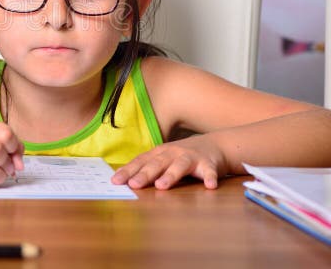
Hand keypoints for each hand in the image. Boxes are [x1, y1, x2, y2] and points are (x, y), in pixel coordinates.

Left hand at [111, 135, 226, 189]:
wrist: (214, 144)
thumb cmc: (182, 155)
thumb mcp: (163, 159)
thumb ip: (147, 167)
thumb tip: (123, 179)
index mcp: (159, 153)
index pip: (141, 162)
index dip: (128, 171)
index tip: (116, 181)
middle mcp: (173, 153)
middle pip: (157, 163)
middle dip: (145, 174)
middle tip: (134, 184)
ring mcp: (191, 157)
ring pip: (179, 166)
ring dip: (171, 175)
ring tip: (162, 186)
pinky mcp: (209, 164)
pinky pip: (209, 171)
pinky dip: (210, 177)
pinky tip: (210, 186)